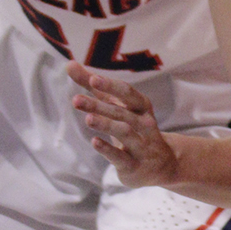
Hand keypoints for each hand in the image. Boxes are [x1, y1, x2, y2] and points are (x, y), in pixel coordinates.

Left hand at [69, 63, 175, 187]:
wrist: (161, 165)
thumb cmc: (133, 128)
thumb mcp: (117, 107)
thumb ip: (95, 87)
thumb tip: (69, 64)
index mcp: (141, 107)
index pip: (127, 93)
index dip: (110, 86)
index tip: (92, 79)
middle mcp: (143, 124)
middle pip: (122, 112)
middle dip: (99, 106)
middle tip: (76, 100)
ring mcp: (140, 145)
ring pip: (124, 132)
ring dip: (106, 124)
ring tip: (88, 119)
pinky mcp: (133, 165)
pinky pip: (121, 157)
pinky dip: (108, 149)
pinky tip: (94, 142)